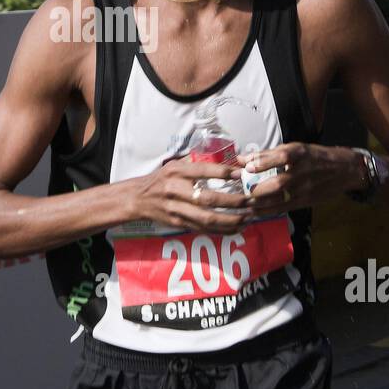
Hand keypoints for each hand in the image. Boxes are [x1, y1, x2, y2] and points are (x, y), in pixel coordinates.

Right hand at [130, 155, 257, 231]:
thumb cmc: (162, 179)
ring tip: (248, 216)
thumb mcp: (175, 165)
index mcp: (176, 172)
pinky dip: (222, 230)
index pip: (202, 171)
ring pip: (207, 218)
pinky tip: (237, 228)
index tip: (240, 174)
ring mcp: (176, 209)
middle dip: (233, 201)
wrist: (138, 198)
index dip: (222, 172)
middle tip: (250, 200)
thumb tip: (226, 158)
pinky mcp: (178, 223)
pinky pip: (203, 229)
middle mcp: (175, 190)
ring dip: (231, 220)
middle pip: (208, 198)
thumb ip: (197, 162)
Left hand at [230, 143, 365, 218]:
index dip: (264, 162)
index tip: (247, 166)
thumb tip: (243, 159)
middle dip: (258, 189)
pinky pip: (285, 207)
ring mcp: (306, 189)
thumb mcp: (297, 148)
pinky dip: (268, 210)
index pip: (282, 157)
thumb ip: (270, 154)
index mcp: (301, 154)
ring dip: (260, 203)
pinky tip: (255, 211)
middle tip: (242, 191)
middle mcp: (304, 172)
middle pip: (280, 183)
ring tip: (244, 204)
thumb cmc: (316, 156)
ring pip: (280, 198)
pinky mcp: (306, 201)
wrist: (345, 170)